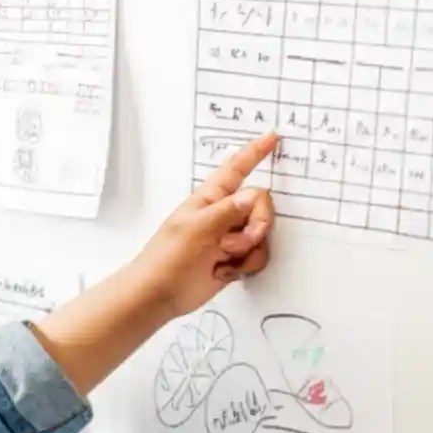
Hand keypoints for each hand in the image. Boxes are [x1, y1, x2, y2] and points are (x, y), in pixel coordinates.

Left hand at [129, 132, 278, 320]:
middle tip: (234, 242)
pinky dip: (247, 265)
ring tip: (222, 259)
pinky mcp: (234, 258)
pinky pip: (259, 255)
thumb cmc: (168, 258)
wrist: (160, 294)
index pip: (236, 169)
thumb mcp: (196, 229)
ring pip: (263, 234)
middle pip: (261, 205)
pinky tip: (224, 272)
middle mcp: (223, 214)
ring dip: (248, 250)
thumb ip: (228, 211)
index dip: (254, 153)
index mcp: (209, 199)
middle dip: (258, 224)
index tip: (272, 137)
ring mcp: (230, 237)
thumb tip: (256, 194)